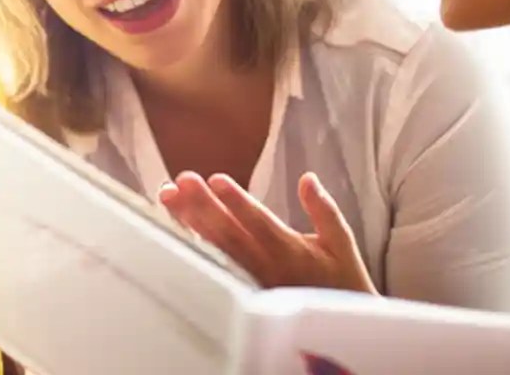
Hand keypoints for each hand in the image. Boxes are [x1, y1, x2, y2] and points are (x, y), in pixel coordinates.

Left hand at [158, 171, 376, 293]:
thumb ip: (323, 209)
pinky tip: (173, 224)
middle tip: (182, 179)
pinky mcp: (239, 287)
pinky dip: (191, 242)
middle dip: (203, 205)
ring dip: (189, 221)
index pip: (259, 223)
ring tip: (168, 195)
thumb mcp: (340, 243)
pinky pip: (211, 262)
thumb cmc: (341, 280)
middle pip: (228, 232)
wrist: (336, 330)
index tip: (216, 180)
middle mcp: (265, 265)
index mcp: (290, 251)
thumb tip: (308, 178)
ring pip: (214, 246)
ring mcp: (248, 278)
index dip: (237, 202)